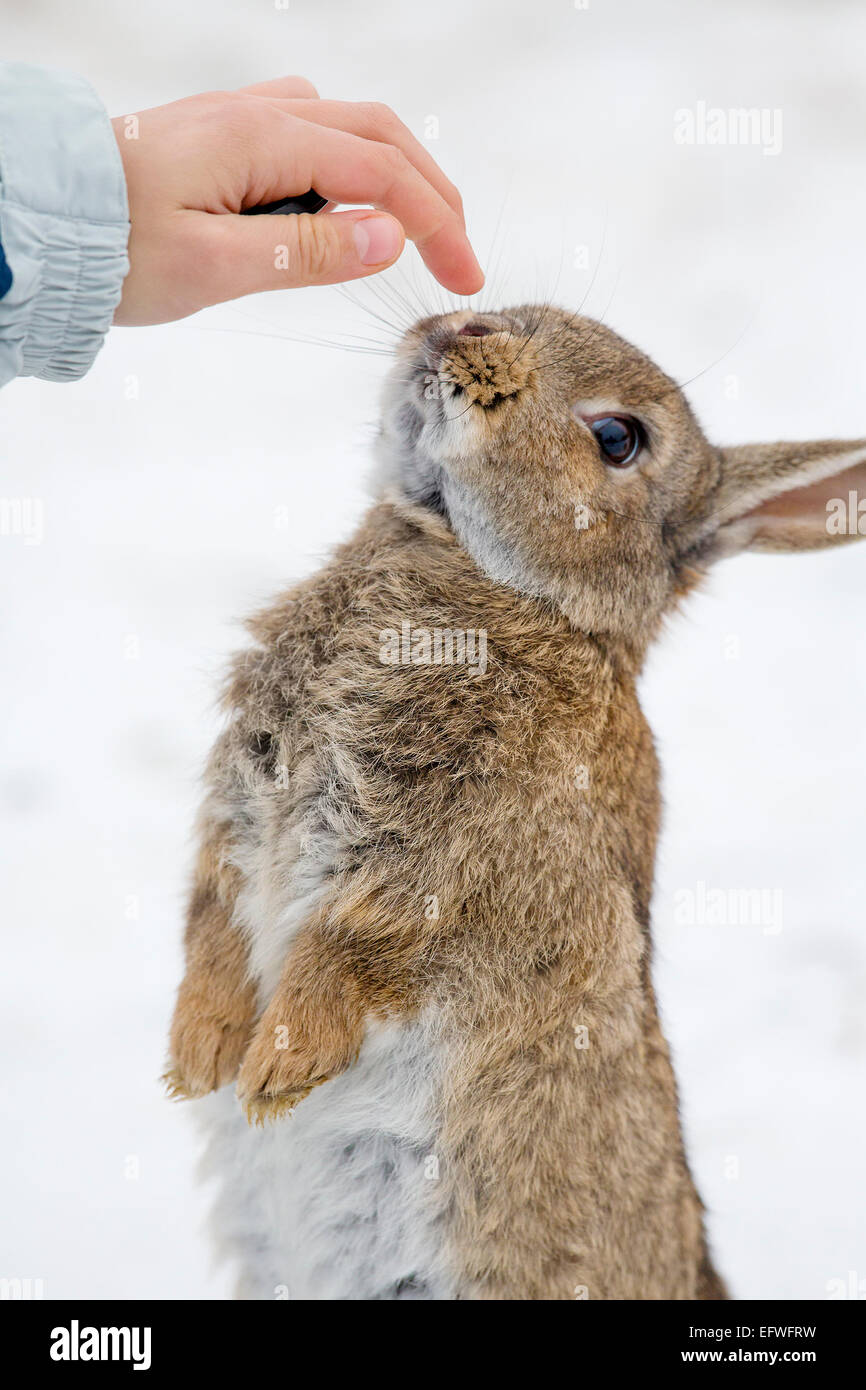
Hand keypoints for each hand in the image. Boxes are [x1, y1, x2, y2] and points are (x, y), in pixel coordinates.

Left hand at [112, 77, 483, 324]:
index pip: (381, 175)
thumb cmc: (111, 249)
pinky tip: (343, 209)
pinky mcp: (223, 136)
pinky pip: (308, 134)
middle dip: (432, 195)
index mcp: (262, 140)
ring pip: (348, 128)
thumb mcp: (213, 268)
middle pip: (378, 137)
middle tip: (460, 257)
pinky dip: (349, 168)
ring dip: (396, 175)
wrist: (39, 221)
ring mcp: (240, 117)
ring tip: (416, 235)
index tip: (464, 278)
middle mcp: (258, 113)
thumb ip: (306, 254)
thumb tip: (390, 239)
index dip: (436, 224)